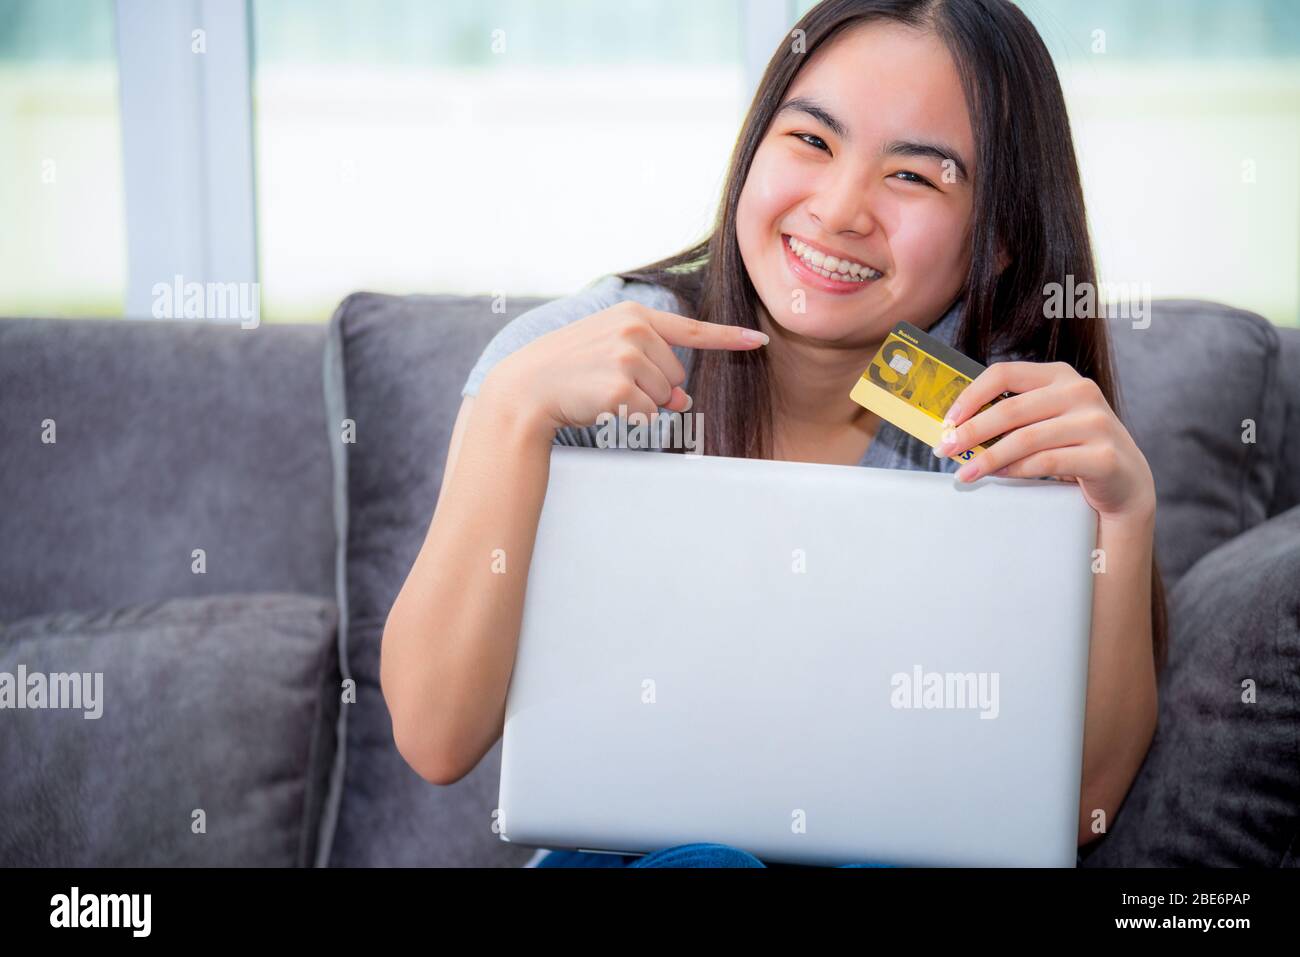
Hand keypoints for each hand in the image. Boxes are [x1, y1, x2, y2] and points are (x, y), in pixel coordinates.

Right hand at [481, 300, 768, 435]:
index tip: (759, 340)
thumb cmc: (568, 370)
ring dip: (640, 404)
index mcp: (633, 315)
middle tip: (610, 382)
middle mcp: (634, 331)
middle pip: (677, 376)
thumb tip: (683, 402)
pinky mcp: (620, 388)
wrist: (526, 387)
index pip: (692, 330)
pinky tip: (600, 405)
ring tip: (601, 391)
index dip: (729, 339)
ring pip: (664, 398)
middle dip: (655, 388)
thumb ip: (651, 366)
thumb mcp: (609, 353)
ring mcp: (627, 358)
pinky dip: (629, 418)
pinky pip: (647, 414)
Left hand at [935, 361, 1155, 523]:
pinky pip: (1046, 462)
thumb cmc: (1074, 448)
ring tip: (965, 473)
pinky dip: (1016, 470)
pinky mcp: (1103, 455)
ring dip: (988, 458)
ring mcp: (1095, 422)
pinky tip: (999, 476)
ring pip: (1025, 439)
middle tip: (945, 449)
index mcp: (1060, 375)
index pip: (1004, 373)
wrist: (1125, 481)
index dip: (971, 396)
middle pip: (1011, 409)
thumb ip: (1013, 415)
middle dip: (971, 431)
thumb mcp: (1046, 420)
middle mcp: (1080, 391)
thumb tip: (956, 427)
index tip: (948, 420)